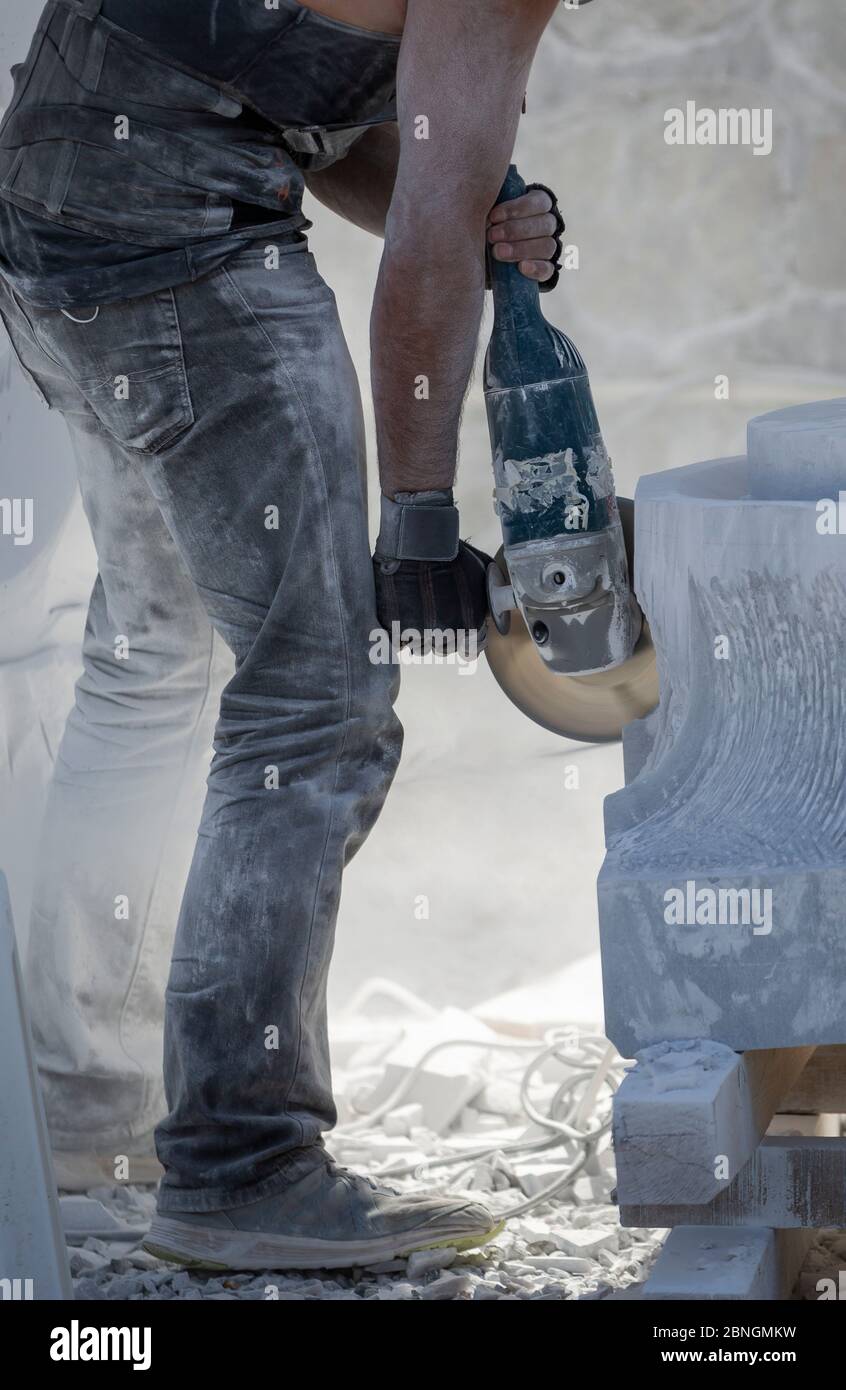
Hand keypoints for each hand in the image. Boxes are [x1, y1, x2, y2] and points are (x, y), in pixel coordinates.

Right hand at [373, 541, 491, 659]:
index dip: (468, 640)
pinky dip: (400, 634)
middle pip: (445, 649)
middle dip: (444, 637)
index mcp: (469, 626)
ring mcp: (417, 633)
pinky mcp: (393, 628)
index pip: (471, 649)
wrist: (419, 544)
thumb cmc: (454, 556)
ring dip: (421, 637)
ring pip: (420, 648)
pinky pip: (398, 642)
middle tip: (438, 620)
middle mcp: (444, 635)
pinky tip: (403, 618)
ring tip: (418, 618)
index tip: (462, 631)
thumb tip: (497, 606)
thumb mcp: (483, 575)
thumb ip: (490, 597)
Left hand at [487, 185, 562, 285]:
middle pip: (545, 224)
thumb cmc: (488, 227)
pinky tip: (522, 267)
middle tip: (491, 236)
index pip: (540, 201)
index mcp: (538, 206)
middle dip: (515, 230)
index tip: (493, 217)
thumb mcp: (489, 215)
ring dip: (521, 249)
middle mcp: (547, 226)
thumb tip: (482, 200)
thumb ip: (492, 207)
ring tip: (498, 252)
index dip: (519, 208)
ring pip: (547, 246)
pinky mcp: (545, 270)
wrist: (482, 259)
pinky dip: (536, 268)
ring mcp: (548, 249)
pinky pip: (548, 269)